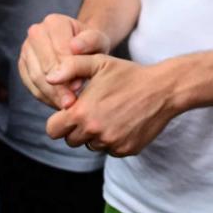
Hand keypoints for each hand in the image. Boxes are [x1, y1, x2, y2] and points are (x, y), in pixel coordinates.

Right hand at [19, 13, 111, 109]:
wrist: (81, 48)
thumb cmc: (91, 45)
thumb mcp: (98, 40)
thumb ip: (91, 41)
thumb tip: (74, 47)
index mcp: (54, 22)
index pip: (58, 50)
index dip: (68, 70)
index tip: (78, 87)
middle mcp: (36, 32)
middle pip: (44, 65)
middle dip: (58, 87)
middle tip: (70, 103)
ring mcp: (26, 49)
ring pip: (35, 77)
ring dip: (51, 95)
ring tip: (66, 106)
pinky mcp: (23, 65)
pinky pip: (30, 85)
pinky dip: (45, 97)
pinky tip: (58, 104)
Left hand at [44, 55, 177, 156]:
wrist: (163, 89)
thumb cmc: (128, 74)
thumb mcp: (99, 62)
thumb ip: (70, 67)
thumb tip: (48, 78)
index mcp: (82, 112)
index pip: (53, 130)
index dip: (59, 121)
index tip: (72, 111)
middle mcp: (94, 131)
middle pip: (71, 140)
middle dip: (77, 128)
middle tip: (94, 110)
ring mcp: (110, 143)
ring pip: (91, 145)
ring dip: (96, 134)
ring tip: (111, 114)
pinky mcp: (125, 150)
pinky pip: (110, 150)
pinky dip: (114, 139)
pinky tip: (124, 121)